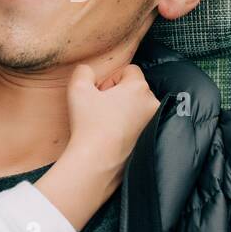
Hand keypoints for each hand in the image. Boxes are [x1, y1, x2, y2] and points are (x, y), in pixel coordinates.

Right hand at [34, 64, 159, 230]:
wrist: (97, 161)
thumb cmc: (89, 124)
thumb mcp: (77, 88)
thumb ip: (84, 71)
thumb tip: (88, 71)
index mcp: (139, 87)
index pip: (129, 70)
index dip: (111, 79)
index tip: (100, 94)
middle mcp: (152, 103)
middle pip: (135, 88)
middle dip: (118, 94)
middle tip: (101, 108)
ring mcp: (153, 122)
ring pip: (138, 106)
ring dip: (124, 109)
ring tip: (106, 122)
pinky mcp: (150, 138)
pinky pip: (139, 123)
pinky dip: (128, 124)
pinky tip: (113, 134)